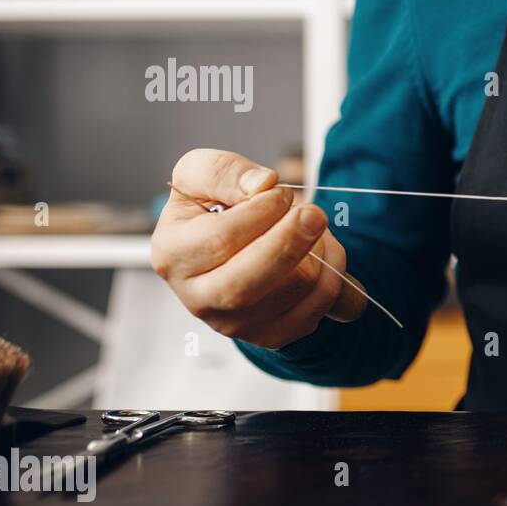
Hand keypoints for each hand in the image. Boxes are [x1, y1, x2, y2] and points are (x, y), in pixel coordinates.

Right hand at [150, 148, 366, 349]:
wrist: (234, 247)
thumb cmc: (215, 209)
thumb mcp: (202, 174)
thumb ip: (224, 170)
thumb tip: (261, 186)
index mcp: (173, 256)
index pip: (220, 240)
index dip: (260, 212)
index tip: (279, 193)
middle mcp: (198, 298)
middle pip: (247, 284)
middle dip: (290, 243)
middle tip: (314, 214)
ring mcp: (235, 324)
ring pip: (293, 290)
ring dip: (318, 251)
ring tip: (312, 228)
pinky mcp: (272, 335)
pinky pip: (317, 308)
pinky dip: (332, 275)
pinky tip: (322, 254)